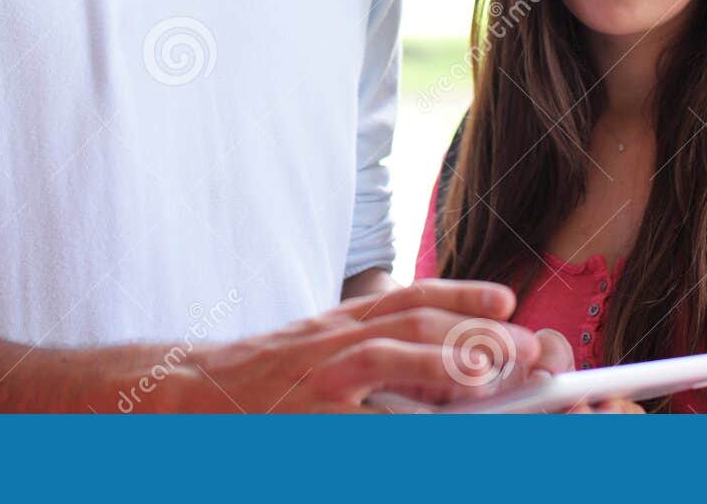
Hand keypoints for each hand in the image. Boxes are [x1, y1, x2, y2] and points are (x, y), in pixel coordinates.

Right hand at [176, 279, 551, 411]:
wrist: (181, 397)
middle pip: (413, 320)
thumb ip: (369, 362)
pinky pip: (363, 402)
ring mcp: (317, 372)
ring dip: (449, 355)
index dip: (461, 296)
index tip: (505, 302)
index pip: (407, 300)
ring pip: (392, 351)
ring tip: (496, 367)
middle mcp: (331, 338)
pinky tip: (440, 409)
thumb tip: (442, 376)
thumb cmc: (255, 387)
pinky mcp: (307, 408)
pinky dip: (403, 402)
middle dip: (474, 329)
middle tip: (525, 344)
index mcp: (338, 326)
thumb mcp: (314, 358)